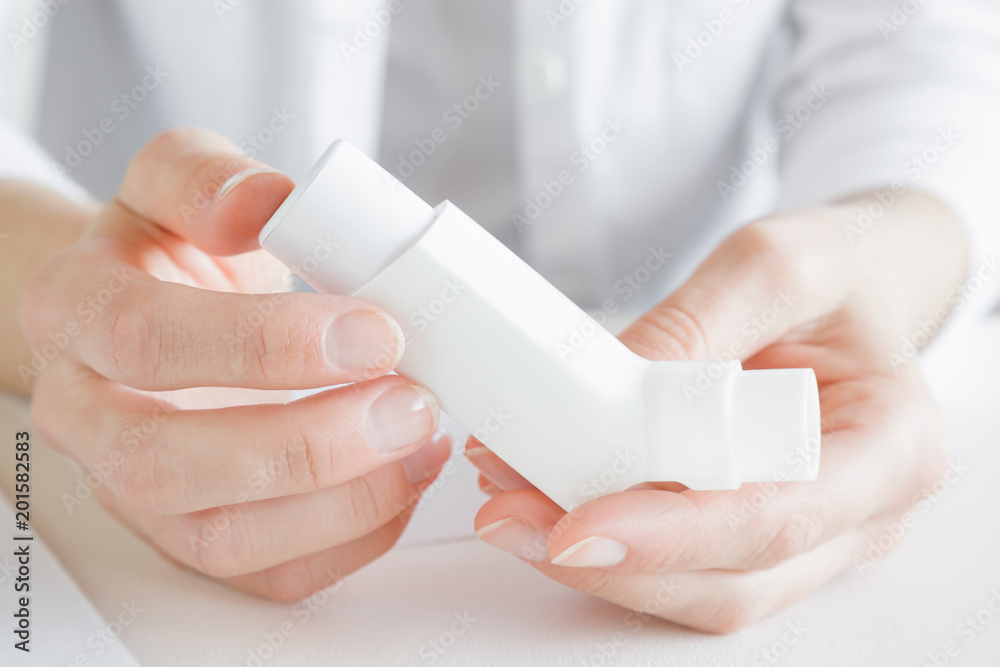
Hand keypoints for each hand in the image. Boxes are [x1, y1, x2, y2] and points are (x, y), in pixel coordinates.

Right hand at [20, 128, 450, 600]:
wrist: (143, 313)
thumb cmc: (167, 253)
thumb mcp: (172, 185)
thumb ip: (209, 179)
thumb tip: (270, 200)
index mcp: (77, 313)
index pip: (148, 340)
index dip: (266, 344)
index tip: (373, 331)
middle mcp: (90, 416)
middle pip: (171, 464)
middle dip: (308, 445)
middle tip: (409, 404)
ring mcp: (134, 491)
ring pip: (221, 538)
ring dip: (340, 504)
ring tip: (421, 443)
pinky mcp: (190, 534)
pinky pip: (266, 572)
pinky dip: (351, 540)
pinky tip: (403, 480)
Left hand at [467, 195, 964, 631]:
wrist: (858, 290)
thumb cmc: (841, 274)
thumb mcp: (779, 262)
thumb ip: (697, 323)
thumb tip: (607, 391)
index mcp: (892, 449)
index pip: (777, 522)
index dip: (672, 537)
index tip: (576, 527)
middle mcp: (856, 517)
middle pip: (728, 581)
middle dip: (609, 562)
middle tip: (509, 515)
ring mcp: (805, 538)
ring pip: (694, 589)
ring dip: (592, 560)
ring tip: (507, 502)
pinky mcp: (750, 532)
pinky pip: (677, 562)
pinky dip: (604, 538)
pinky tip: (539, 495)